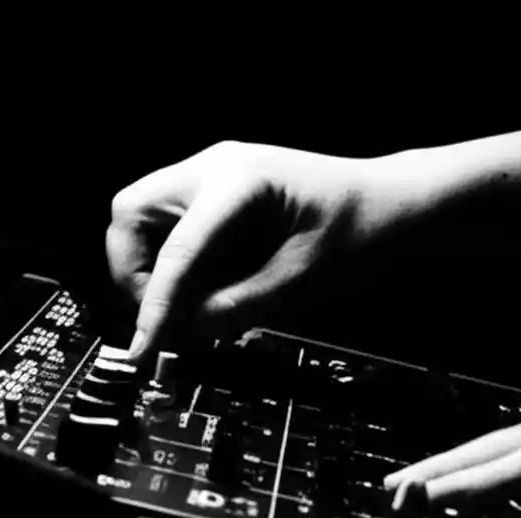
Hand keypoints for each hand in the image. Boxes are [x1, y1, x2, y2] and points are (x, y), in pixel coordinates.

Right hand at [107, 141, 417, 360]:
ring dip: (150, 266)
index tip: (145, 347)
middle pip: (130, 213)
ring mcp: (212, 173)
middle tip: (163, 316)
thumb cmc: (360, 231)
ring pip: (141, 217)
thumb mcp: (302, 280)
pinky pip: (170, 223)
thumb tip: (184, 330)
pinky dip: (173, 259)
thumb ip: (238, 307)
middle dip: (134, 271)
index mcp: (240, 181)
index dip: (155, 303)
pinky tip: (208, 286)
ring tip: (188, 304)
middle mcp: (214, 167)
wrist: (391, 202)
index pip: (176, 248)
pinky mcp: (216, 190)